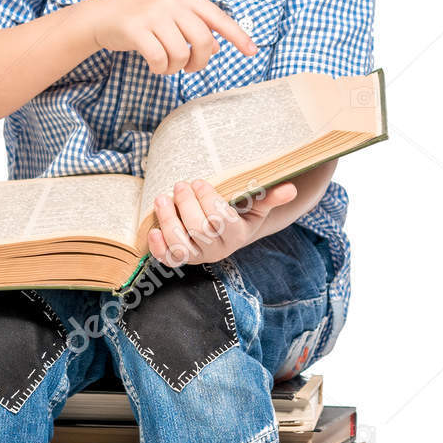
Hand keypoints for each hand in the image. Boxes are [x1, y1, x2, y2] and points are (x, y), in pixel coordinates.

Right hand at [79, 0, 255, 74]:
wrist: (104, 15)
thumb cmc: (144, 18)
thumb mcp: (173, 17)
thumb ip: (196, 28)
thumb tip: (216, 48)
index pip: (219, 17)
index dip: (238, 36)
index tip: (252, 51)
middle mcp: (172, 2)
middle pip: (203, 40)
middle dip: (200, 62)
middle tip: (190, 68)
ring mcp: (154, 14)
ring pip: (182, 53)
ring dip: (176, 67)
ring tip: (168, 65)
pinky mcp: (136, 28)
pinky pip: (160, 59)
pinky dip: (161, 69)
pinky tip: (155, 66)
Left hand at [149, 178, 298, 265]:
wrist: (230, 233)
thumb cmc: (242, 213)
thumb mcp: (257, 205)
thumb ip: (270, 196)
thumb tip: (290, 189)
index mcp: (237, 235)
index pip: (221, 220)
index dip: (208, 201)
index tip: (200, 182)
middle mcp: (218, 250)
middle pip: (198, 229)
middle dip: (186, 204)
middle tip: (181, 184)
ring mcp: (199, 257)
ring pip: (180, 244)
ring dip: (167, 220)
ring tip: (161, 198)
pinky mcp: (182, 260)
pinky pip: (167, 259)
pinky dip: (157, 247)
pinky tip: (152, 230)